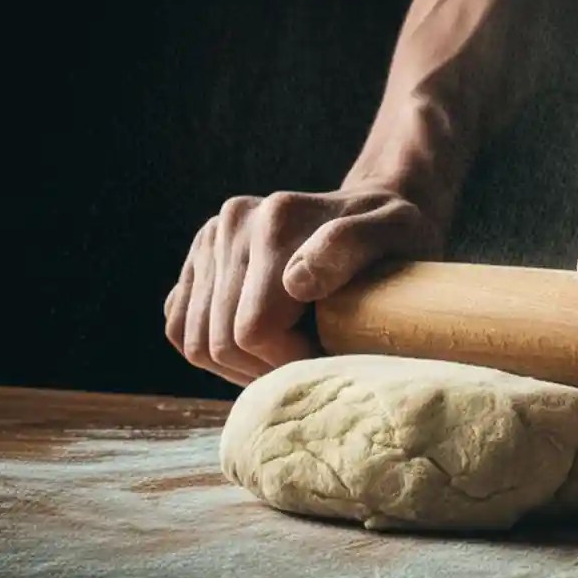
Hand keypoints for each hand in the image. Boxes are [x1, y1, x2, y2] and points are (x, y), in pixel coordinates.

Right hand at [165, 186, 441, 385]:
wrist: (372, 210)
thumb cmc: (395, 235)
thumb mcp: (398, 233)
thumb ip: (351, 246)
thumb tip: (296, 281)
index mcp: (276, 220)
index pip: (254, 331)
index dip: (290, 362)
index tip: (328, 354)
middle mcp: (232, 222)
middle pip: (220, 343)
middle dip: (266, 367)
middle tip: (311, 359)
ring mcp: (209, 239)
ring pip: (194, 342)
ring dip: (240, 365)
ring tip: (288, 350)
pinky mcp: (197, 259)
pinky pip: (179, 328)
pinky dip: (213, 349)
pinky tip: (258, 341)